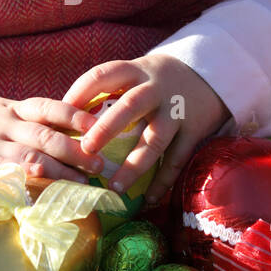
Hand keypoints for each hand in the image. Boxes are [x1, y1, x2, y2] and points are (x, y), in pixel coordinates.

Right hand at [0, 93, 107, 186]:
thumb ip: (24, 121)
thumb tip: (63, 133)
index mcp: (12, 108)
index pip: (50, 107)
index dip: (75, 115)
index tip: (98, 126)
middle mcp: (4, 123)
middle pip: (46, 135)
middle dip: (77, 150)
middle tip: (102, 166)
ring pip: (29, 155)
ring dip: (58, 170)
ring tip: (82, 185)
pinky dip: (19, 182)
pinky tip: (37, 193)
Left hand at [61, 55, 231, 206]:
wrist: (208, 75)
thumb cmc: (155, 81)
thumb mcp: (134, 73)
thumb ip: (107, 90)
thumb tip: (65, 119)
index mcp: (135, 72)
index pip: (103, 75)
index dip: (80, 92)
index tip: (63, 114)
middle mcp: (156, 90)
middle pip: (130, 106)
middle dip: (107, 128)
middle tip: (86, 149)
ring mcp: (176, 111)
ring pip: (155, 139)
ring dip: (134, 165)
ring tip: (115, 186)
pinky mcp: (194, 131)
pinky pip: (177, 159)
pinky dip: (164, 181)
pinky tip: (149, 199)